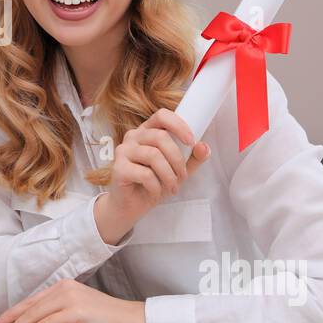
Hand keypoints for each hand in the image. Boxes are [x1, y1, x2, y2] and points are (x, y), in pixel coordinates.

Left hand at [0, 279, 146, 322]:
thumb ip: (55, 322)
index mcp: (63, 287)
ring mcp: (69, 298)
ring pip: (34, 315)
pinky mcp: (75, 311)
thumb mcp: (75, 321)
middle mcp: (64, 288)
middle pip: (30, 308)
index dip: (14, 313)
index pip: (32, 301)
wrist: (132, 321)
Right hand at [96, 108, 210, 242]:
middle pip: (160, 136)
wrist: (131, 206)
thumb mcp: (178, 170)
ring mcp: (123, 151)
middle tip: (183, 176)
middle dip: (177, 159)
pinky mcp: (118, 169)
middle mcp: (133, 137)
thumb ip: (193, 158)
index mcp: (147, 132)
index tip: (191, 141)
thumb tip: (204, 146)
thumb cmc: (153, 184)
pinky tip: (155, 192)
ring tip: (172, 187)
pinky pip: (145, 174)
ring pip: (153, 155)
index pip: (161, 116)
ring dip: (169, 175)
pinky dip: (156, 186)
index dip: (178, 125)